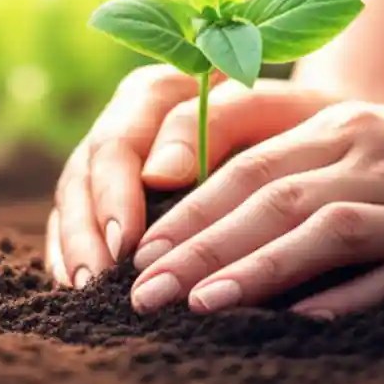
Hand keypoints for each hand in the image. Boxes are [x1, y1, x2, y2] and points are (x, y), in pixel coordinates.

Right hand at [45, 65, 339, 287]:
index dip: (116, 193)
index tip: (127, 242)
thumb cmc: (296, 121)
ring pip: (72, 198)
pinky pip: (71, 221)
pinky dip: (70, 254)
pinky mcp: (107, 191)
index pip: (119, 141)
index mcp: (157, 92)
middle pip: (85, 172)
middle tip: (98, 279)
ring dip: (74, 246)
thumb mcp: (272, 110)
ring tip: (85, 291)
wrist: (313, 130)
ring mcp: (111, 158)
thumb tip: (158, 176)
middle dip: (87, 230)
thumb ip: (217, 123)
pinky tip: (78, 288)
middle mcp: (125, 121)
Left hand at [129, 94, 383, 316]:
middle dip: (204, 247)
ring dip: (262, 267)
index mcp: (337, 130)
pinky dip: (345, 296)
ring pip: (328, 233)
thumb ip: (283, 162)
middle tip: (147, 290)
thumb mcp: (348, 133)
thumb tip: (197, 211)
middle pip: (275, 201)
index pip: (249, 170)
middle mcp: (370, 163)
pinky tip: (297, 318)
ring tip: (203, 302)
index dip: (192, 211)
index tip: (143, 251)